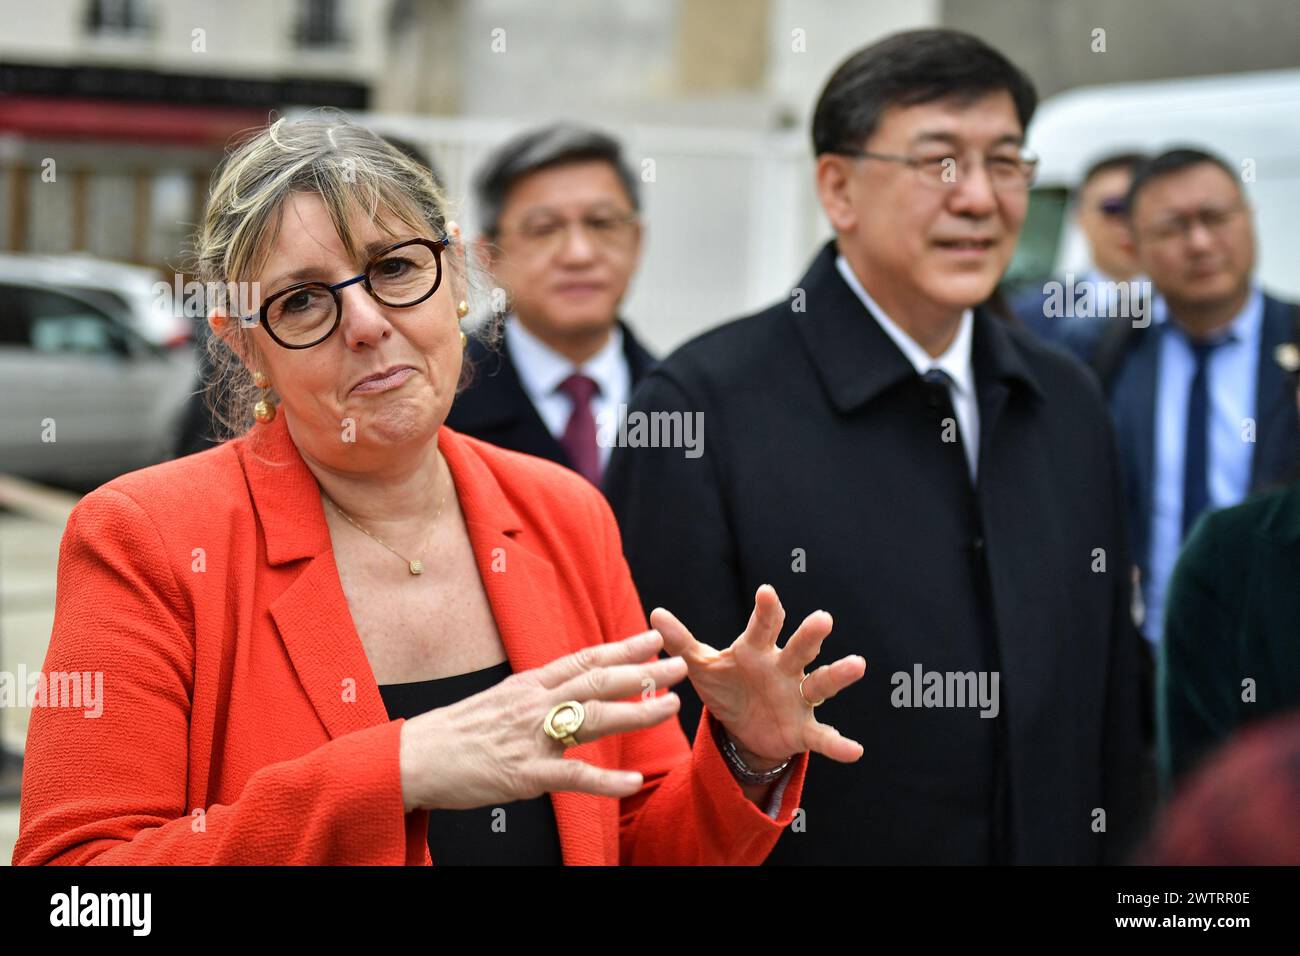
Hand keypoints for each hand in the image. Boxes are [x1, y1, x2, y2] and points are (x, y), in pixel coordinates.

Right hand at [398, 630, 686, 811]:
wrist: (413, 758)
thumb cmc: (459, 732)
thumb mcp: (501, 700)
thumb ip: (539, 694)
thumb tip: (574, 687)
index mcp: (530, 684)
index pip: (584, 659)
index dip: (622, 647)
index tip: (654, 637)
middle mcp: (534, 703)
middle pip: (597, 682)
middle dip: (642, 672)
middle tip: (680, 666)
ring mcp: (530, 737)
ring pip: (592, 719)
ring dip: (635, 713)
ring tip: (668, 707)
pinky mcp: (523, 773)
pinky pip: (571, 776)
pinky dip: (604, 781)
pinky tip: (631, 782)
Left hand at [651, 584, 865, 766]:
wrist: (742, 727)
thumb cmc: (727, 685)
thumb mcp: (701, 667)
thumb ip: (681, 643)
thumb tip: (655, 614)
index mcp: (758, 650)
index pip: (763, 626)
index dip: (766, 610)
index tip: (766, 593)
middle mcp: (784, 668)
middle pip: (799, 648)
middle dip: (809, 634)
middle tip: (822, 618)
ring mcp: (798, 697)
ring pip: (820, 682)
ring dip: (838, 674)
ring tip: (857, 664)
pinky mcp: (804, 729)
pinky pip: (822, 737)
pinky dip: (838, 744)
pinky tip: (855, 750)